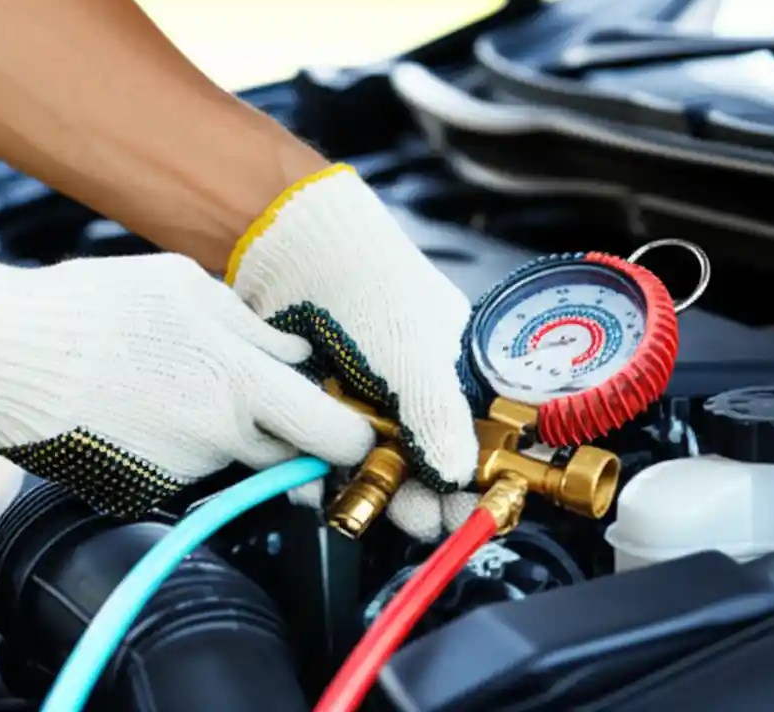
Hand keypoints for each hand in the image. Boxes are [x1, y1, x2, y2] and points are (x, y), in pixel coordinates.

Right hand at [0, 252, 374, 518]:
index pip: (331, 434)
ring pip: (232, 454)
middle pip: (287, 452)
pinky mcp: (146, 484)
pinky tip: (146, 402)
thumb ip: (253, 327)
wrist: (8, 355)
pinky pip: (187, 465)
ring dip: (226, 427)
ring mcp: (181, 466)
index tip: (351, 428)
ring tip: (174, 380)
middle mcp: (219, 436)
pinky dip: (180, 440)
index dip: (351, 436)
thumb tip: (294, 352)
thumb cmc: (93, 308)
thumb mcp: (187, 288)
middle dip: (287, 430)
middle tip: (258, 393)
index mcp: (240, 382)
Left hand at [228, 164, 478, 539]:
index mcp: (455, 371)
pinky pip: (330, 448)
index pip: (481, 437)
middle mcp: (414, 387)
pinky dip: (327, 471)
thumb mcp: (415, 354)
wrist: (292, 250)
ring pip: (378, 460)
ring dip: (378, 490)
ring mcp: (367, 395)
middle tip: (424, 523)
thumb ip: (437, 417)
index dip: (480, 477)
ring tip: (376, 512)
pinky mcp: (322, 400)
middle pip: (428, 459)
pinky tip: (327, 491)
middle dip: (427, 496)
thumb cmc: (371, 285)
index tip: (474, 513)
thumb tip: (459, 475)